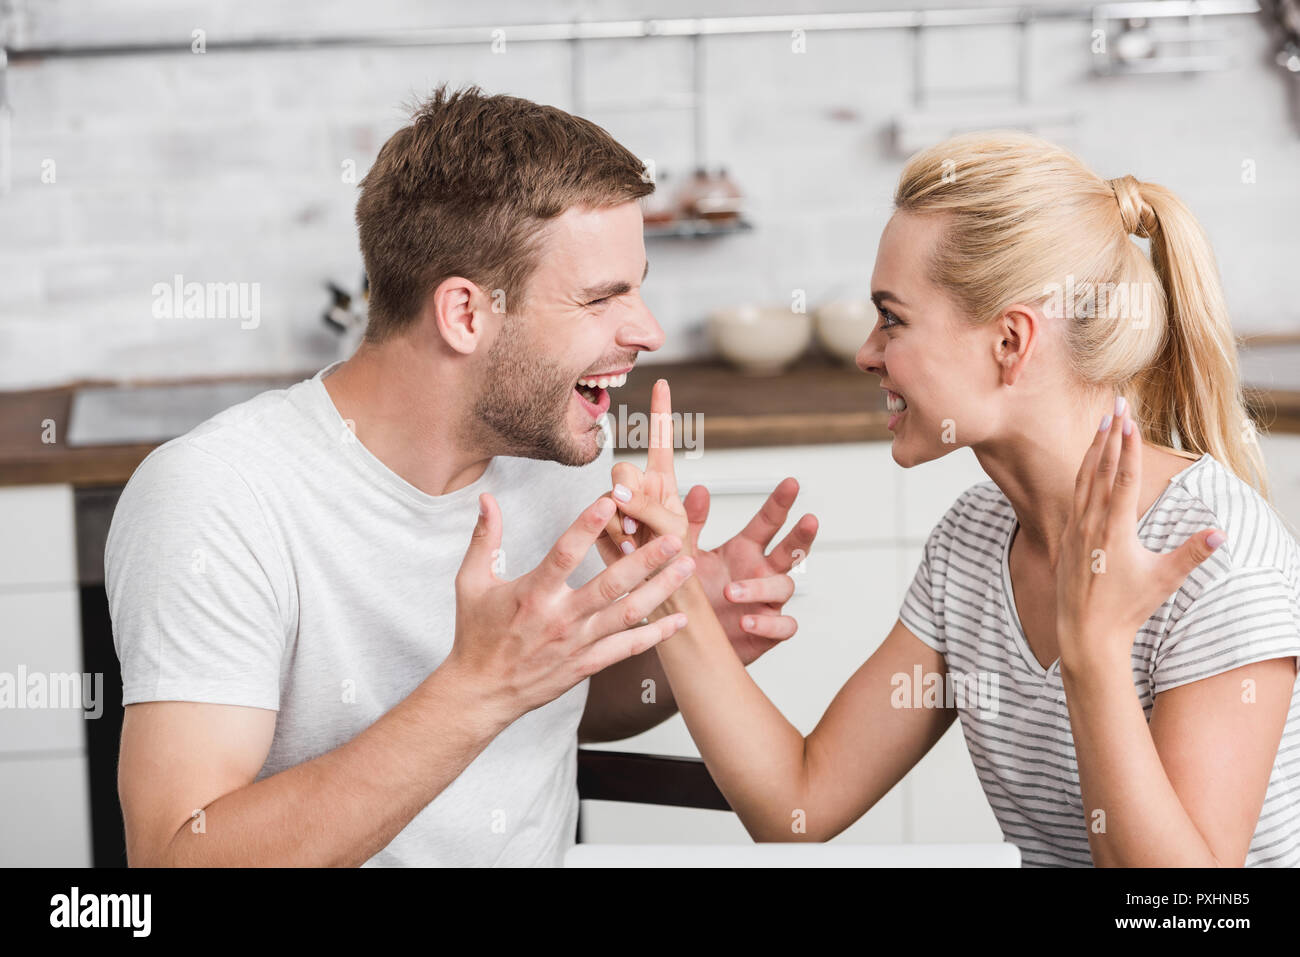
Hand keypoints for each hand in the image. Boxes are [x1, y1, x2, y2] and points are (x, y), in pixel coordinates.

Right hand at [446, 492, 693, 724]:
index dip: (587, 526)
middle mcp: (559, 619)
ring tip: (686, 567)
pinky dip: (655, 635)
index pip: (564, 554)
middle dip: (645, 560)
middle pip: (609, 585)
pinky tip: (678, 620)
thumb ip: (485, 538)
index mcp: (531, 595)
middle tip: (672, 537)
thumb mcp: (471, 583)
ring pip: (627, 614)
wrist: (481, 692)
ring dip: (660, 590)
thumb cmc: (477, 635)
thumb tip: (486, 499)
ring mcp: (576, 644)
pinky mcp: (586, 665)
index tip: (609, 500)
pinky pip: (627, 648)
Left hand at [598, 379, 818, 664]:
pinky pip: (781, 626)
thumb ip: (677, 520)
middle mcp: (761, 572)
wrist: (693, 642)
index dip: (780, 501)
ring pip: (784, 587)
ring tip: (731, 590)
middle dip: (801, 533)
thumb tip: (680, 485)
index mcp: (745, 550)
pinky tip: (747, 621)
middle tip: (808, 518)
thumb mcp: (683, 551)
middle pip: (792, 548)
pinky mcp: (766, 631)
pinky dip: (767, 623)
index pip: (767, 520)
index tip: (791, 480)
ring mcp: (767, 602)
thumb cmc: (693, 592)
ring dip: (759, 586)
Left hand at [1055, 397, 1224, 674]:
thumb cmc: (1128, 608)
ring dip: (1094, 449)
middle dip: (1110, 435)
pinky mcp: (1065, 537)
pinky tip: (1086, 462)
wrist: (1086, 633)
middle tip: (1116, 404)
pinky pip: (1073, 496)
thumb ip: (1192, 553)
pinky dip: (1081, 473)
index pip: (1123, 479)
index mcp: (1115, 529)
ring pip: (1083, 479)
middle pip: (1101, 469)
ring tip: (1101, 422)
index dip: (1128, 448)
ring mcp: (1075, 529)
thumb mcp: (1164, 579)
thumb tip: (1221, 533)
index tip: (1130, 420)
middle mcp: (1091, 523)